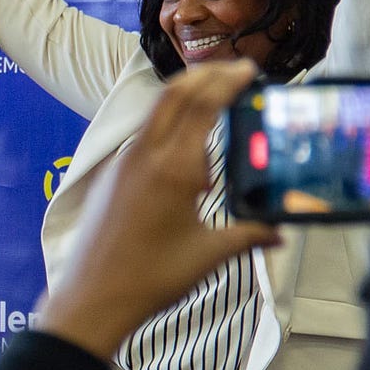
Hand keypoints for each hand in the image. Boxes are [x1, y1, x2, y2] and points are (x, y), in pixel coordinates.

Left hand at [37, 60, 280, 359]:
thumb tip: (278, 230)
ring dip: (185, 101)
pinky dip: (169, 130)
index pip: (202, 105)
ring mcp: (123, 164)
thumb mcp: (209, 254)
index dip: (227, 81)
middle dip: (204, 76)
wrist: (91, 299)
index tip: (247, 69)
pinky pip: (144, 139)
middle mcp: (144, 156)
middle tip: (233, 73)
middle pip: (174, 95)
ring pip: (156, 114)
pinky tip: (188, 161)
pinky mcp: (111, 177)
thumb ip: (249, 234)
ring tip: (216, 111)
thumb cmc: (149, 278)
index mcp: (173, 168)